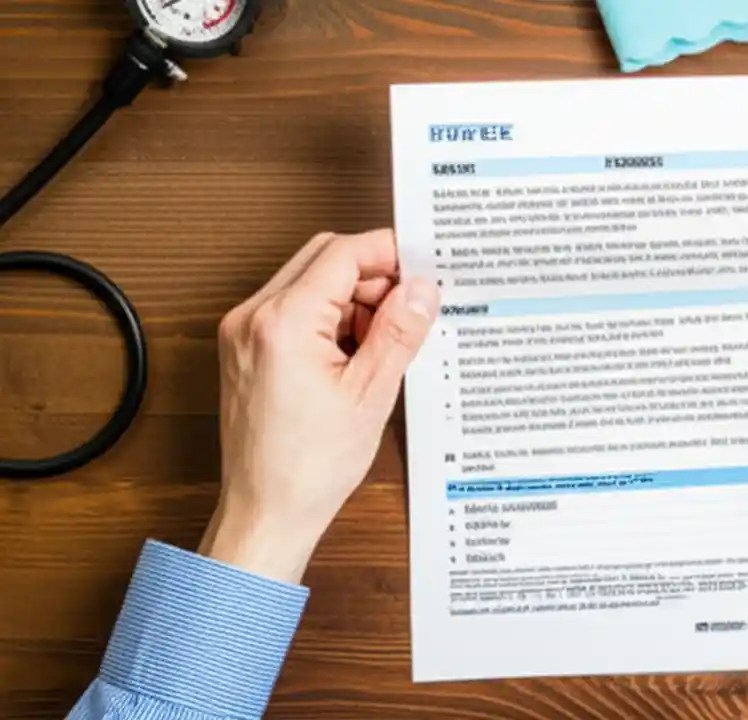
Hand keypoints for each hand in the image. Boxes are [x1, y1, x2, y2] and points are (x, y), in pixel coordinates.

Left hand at [199, 229, 439, 582]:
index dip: (389, 253)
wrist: (267, 512)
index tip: (422, 267)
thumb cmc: (309, 467)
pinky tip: (355, 355)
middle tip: (409, 307)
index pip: (343, 253)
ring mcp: (244, 332)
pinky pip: (293, 309)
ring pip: (309, 281)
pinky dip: (329, 318)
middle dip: (372, 275)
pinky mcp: (246, 348)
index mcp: (283, 323)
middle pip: (323, 258)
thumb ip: (399, 331)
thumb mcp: (372, 394)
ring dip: (351, 298)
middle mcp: (253, 318)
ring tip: (381, 344)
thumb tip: (422, 289)